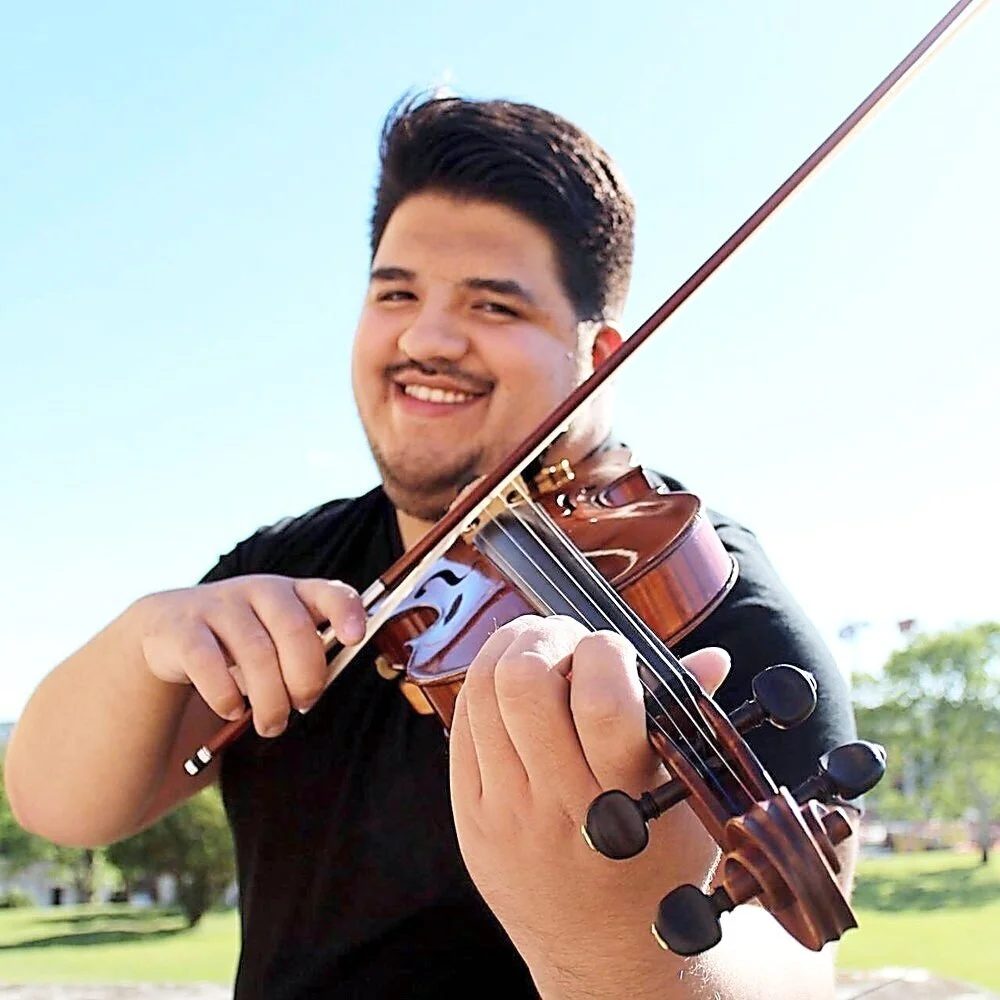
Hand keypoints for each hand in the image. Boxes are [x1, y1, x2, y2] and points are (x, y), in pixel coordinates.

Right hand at [132, 575, 365, 735]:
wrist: (166, 630)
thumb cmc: (239, 642)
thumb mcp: (276, 640)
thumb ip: (304, 657)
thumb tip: (316, 691)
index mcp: (293, 593)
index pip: (330, 592)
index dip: (346, 612)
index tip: (355, 639)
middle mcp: (259, 590)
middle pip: (295, 630)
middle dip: (306, 678)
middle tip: (303, 706)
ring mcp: (219, 605)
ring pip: (256, 653)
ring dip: (270, 699)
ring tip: (271, 724)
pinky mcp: (183, 629)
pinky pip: (208, 664)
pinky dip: (226, 695)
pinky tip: (232, 710)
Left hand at [449, 614, 730, 996]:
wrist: (602, 956)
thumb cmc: (656, 867)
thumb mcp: (685, 801)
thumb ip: (689, 718)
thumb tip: (713, 657)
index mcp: (623, 799)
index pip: (601, 701)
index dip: (606, 651)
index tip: (615, 651)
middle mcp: (558, 805)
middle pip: (525, 683)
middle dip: (547, 636)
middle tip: (567, 640)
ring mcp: (505, 812)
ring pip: (483, 692)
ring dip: (509, 647)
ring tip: (537, 648)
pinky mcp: (471, 816)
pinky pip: (461, 724)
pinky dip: (484, 684)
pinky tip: (511, 685)